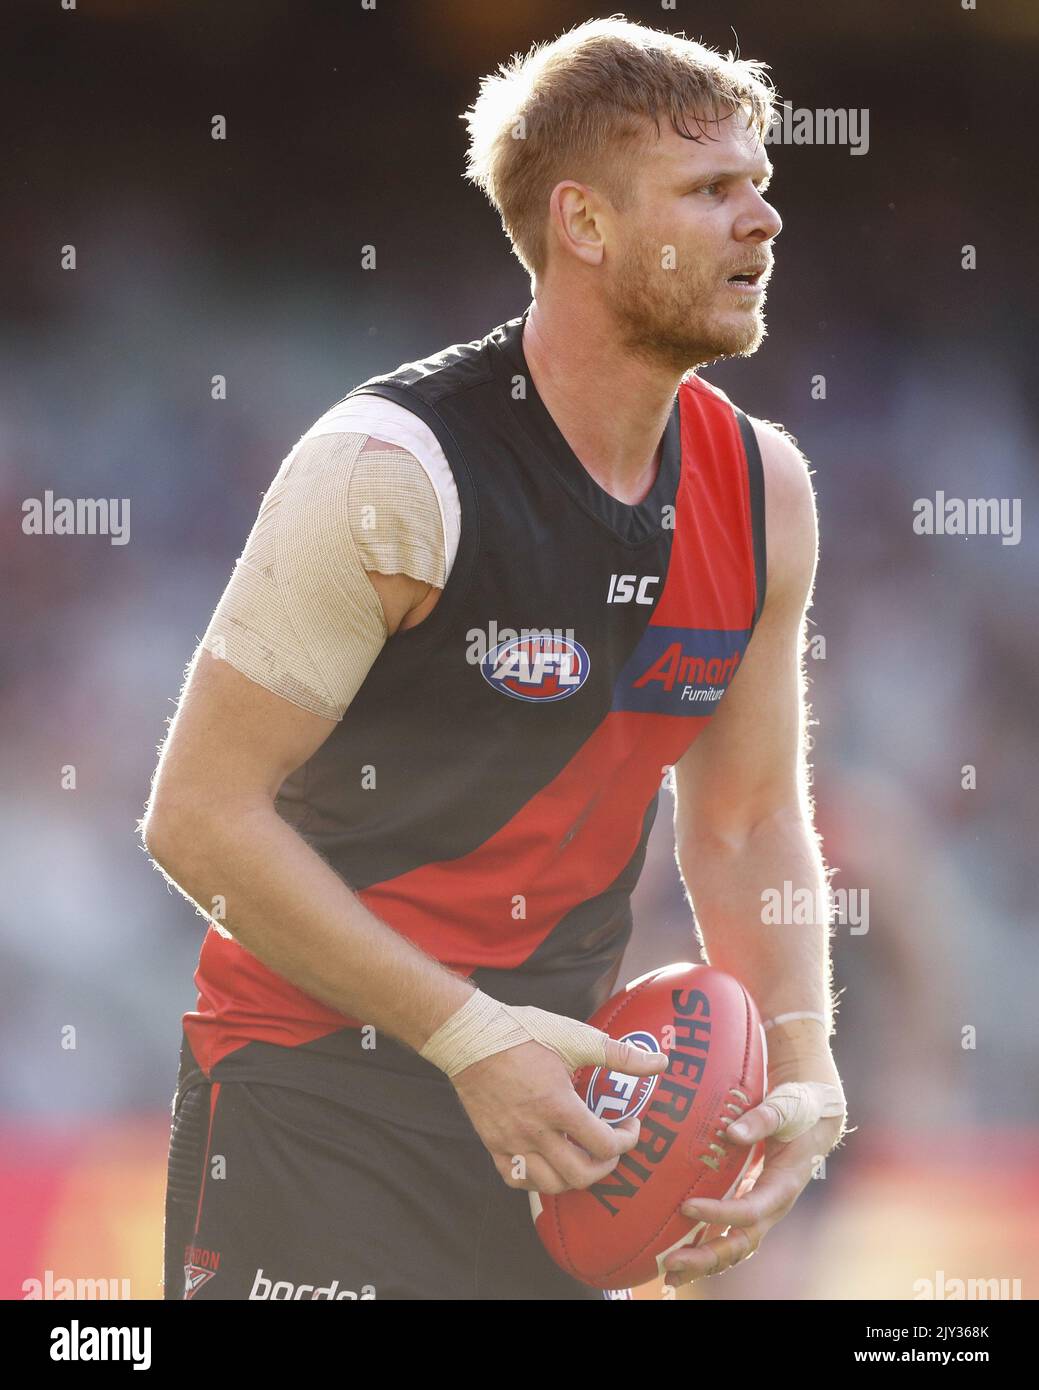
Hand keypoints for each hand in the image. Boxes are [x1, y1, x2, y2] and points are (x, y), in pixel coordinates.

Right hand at [452, 1034, 667, 1194]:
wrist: (470, 1036)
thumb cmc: (523, 1033)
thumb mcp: (575, 1037)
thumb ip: (620, 1054)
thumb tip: (661, 1062)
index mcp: (558, 1105)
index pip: (604, 1145)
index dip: (627, 1141)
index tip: (630, 1125)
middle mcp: (534, 1131)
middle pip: (581, 1175)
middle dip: (606, 1166)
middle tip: (611, 1146)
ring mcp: (510, 1141)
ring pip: (550, 1185)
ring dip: (574, 1177)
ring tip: (583, 1156)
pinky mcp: (492, 1143)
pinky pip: (517, 1180)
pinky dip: (538, 1180)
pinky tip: (549, 1162)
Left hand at [663, 1064, 846, 1286]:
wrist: (816, 1116)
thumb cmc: (801, 1108)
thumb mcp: (787, 1107)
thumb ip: (762, 1119)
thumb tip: (730, 1132)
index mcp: (783, 1185)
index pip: (751, 1211)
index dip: (720, 1213)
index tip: (688, 1207)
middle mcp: (772, 1205)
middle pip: (740, 1242)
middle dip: (707, 1256)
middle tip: (671, 1263)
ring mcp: (760, 1207)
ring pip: (733, 1245)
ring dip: (702, 1260)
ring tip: (668, 1274)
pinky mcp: (748, 1202)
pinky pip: (727, 1231)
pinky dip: (704, 1245)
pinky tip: (676, 1254)